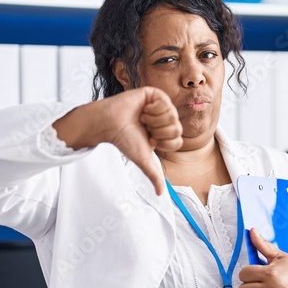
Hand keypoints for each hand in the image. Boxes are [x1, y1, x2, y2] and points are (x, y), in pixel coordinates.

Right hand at [52, 87, 182, 195]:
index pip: (178, 140)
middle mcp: (163, 119)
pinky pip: (165, 102)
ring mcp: (159, 105)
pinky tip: (142, 109)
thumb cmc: (124, 140)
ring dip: (155, 120)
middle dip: (160, 132)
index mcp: (162, 132)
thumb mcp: (143, 160)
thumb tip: (160, 194)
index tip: (150, 140)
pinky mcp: (153, 93)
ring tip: (142, 118)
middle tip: (146, 129)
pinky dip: (153, 109)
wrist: (109, 125)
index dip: (164, 142)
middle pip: (178, 128)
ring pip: (173, 115)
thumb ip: (154, 176)